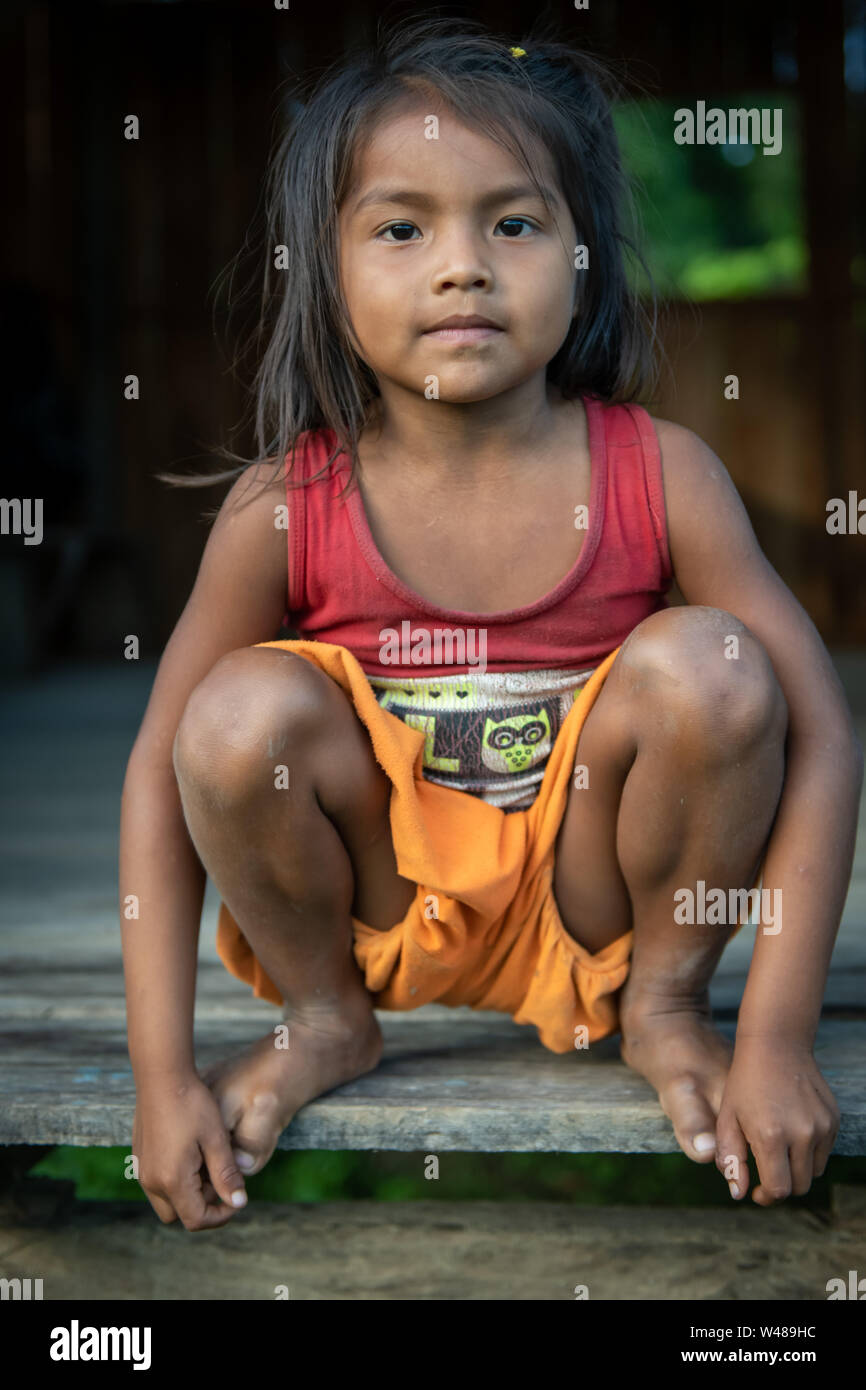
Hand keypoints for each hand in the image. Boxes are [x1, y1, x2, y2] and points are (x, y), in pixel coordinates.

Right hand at [132, 1072, 248, 1230]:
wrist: (162, 1076)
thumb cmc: (192, 1104)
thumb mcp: (215, 1139)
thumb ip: (226, 1175)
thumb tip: (239, 1204)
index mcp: (171, 1180)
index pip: (196, 1220)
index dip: (221, 1215)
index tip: (238, 1196)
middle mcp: (151, 1181)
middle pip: (179, 1215)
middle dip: (203, 1205)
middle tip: (221, 1178)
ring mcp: (142, 1169)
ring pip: (167, 1200)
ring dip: (189, 1193)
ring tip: (208, 1162)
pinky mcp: (140, 1157)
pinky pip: (158, 1182)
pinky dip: (176, 1179)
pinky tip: (192, 1152)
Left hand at [713, 1036, 839, 1204]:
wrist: (775, 1045)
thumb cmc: (744, 1082)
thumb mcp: (728, 1118)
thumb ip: (731, 1159)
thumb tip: (738, 1194)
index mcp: (771, 1135)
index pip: (779, 1189)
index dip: (767, 1197)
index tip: (756, 1192)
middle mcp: (801, 1133)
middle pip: (800, 1186)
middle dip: (782, 1186)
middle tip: (766, 1174)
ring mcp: (821, 1126)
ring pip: (814, 1171)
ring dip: (797, 1169)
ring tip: (778, 1149)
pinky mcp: (833, 1120)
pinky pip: (824, 1151)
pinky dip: (809, 1151)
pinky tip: (792, 1131)